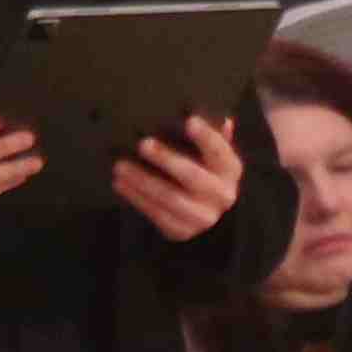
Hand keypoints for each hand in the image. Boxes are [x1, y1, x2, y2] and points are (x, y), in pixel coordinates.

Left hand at [115, 111, 242, 245]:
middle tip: (143, 144)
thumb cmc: (202, 170)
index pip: (220, 151)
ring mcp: (204, 217)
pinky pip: (157, 215)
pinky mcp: (183, 231)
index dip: (206, 137)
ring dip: (143, 182)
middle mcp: (223, 195)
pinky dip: (137, 198)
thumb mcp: (210, 153)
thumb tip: (222, 120)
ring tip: (121, 166)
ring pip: (171, 198)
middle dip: (166, 159)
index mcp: (231, 170)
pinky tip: (121, 184)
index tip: (189, 121)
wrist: (203, 210)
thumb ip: (213, 136)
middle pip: (193, 177)